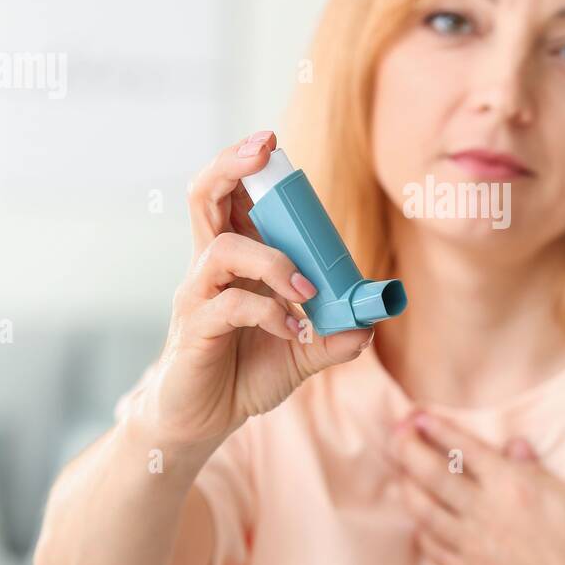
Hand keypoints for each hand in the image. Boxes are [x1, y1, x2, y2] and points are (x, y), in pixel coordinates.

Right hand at [138, 130, 372, 448]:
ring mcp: (197, 296)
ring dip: (274, 262)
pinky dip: (269, 313)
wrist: (202, 421)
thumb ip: (334, 337)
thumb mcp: (302, 353)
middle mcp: (208, 267)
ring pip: (222, 249)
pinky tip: (293, 332)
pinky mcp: (194, 330)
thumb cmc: (243, 374)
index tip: (272, 143)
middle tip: (265, 149)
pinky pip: (229, 305)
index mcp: (233, 259)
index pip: (230, 196)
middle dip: (230, 164)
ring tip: (307, 293)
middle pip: (203, 196)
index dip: (244, 165)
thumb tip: (370, 324)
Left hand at [388, 410, 564, 564]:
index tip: (420, 417)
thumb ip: (539, 472)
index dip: (439, 429)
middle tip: (396, 435)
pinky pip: (434, 549)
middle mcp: (485, 512)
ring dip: (407, 488)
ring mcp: (474, 546)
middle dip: (409, 450)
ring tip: (400, 474)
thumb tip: (515, 447)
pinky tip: (419, 523)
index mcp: (512, 486)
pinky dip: (422, 532)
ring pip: (425, 511)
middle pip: (433, 474)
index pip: (465, 449)